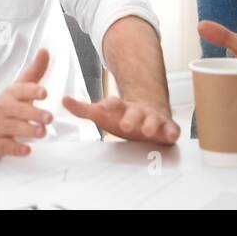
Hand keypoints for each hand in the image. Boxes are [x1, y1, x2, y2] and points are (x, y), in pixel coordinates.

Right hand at [0, 49, 53, 157]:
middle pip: (19, 110)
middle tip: (49, 117)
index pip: (21, 90)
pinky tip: (26, 149)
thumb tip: (46, 51)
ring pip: (14, 128)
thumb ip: (34, 72)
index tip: (44, 92)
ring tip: (42, 132)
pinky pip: (6, 147)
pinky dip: (16, 149)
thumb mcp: (16, 88)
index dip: (33, 90)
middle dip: (34, 114)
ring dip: (29, 131)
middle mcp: (3, 109)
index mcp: (10, 95)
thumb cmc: (1, 106)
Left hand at [62, 95, 180, 143]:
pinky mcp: (166, 127)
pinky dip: (172, 131)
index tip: (106, 104)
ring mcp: (153, 118)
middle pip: (134, 112)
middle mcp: (138, 111)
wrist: (148, 111)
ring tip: (148, 130)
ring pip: (153, 120)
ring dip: (151, 124)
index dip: (110, 103)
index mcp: (121, 107)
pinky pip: (171, 129)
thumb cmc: (122, 115)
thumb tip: (64, 100)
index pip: (114, 103)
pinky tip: (172, 135)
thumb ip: (83, 109)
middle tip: (126, 124)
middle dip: (131, 118)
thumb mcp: (102, 113)